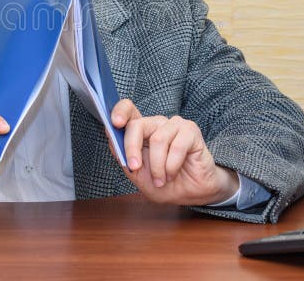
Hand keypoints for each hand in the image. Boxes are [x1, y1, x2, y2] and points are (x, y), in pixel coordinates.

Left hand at [111, 99, 238, 205]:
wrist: (190, 194)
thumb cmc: (164, 183)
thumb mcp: (138, 174)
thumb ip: (124, 157)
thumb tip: (111, 138)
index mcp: (142, 131)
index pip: (128, 110)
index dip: (120, 111)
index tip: (114, 122)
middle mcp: (157, 124)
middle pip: (138, 125)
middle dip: (132, 148)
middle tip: (134, 167)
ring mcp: (174, 125)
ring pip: (158, 139)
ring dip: (157, 166)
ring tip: (161, 179)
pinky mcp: (191, 131)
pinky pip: (177, 146)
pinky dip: (171, 166)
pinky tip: (172, 173)